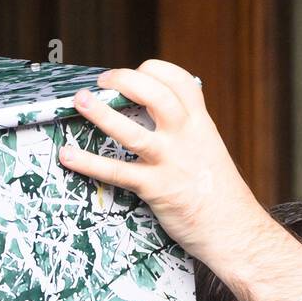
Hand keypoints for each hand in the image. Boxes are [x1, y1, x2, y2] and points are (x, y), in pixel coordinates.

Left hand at [59, 60, 301, 300]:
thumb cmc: (219, 194)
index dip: (154, 70)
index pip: (180, 81)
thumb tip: (160, 120)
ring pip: (131, 130)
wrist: (234, 230)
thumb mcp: (209, 151)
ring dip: (101, 112)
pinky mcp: (156, 189)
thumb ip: (187, 133)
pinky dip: (87, 162)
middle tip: (103, 80)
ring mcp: (170, 162)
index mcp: (201, 124)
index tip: (136, 71)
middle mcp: (186, 137)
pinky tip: (67, 154)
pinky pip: (115, 172)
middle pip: (155, 94)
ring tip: (80, 100)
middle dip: (126, 80)